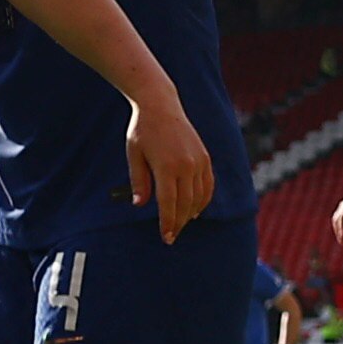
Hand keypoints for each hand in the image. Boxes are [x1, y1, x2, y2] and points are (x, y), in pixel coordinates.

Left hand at [123, 98, 213, 237]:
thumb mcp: (134, 155)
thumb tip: (140, 204)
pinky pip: (208, 185)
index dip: (168, 222)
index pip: (169, 203)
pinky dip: (203, 200)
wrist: (161, 106)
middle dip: (178, 223)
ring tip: (181, 224)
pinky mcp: (205, 158)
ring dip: (191, 213)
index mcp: (167, 166)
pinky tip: (194, 208)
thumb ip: (139, 180)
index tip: (166, 237)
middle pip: (186, 204)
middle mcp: (187, 165)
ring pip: (199, 197)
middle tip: (171, 236)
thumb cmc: (142, 130)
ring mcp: (199, 162)